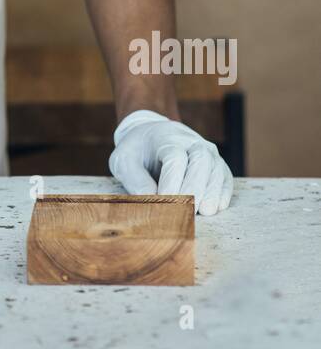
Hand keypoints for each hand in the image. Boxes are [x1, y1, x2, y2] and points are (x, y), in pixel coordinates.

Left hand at [108, 109, 232, 215]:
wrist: (150, 136)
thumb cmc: (136, 152)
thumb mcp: (124, 161)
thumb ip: (135, 180)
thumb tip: (151, 200)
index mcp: (166, 138)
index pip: (174, 158)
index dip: (171, 182)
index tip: (164, 203)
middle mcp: (191, 142)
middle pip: (201, 160)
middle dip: (196, 187)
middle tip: (188, 210)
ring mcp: (207, 151)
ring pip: (217, 168)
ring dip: (212, 191)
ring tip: (205, 212)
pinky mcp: (216, 164)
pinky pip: (225, 176)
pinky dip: (223, 192)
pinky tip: (216, 207)